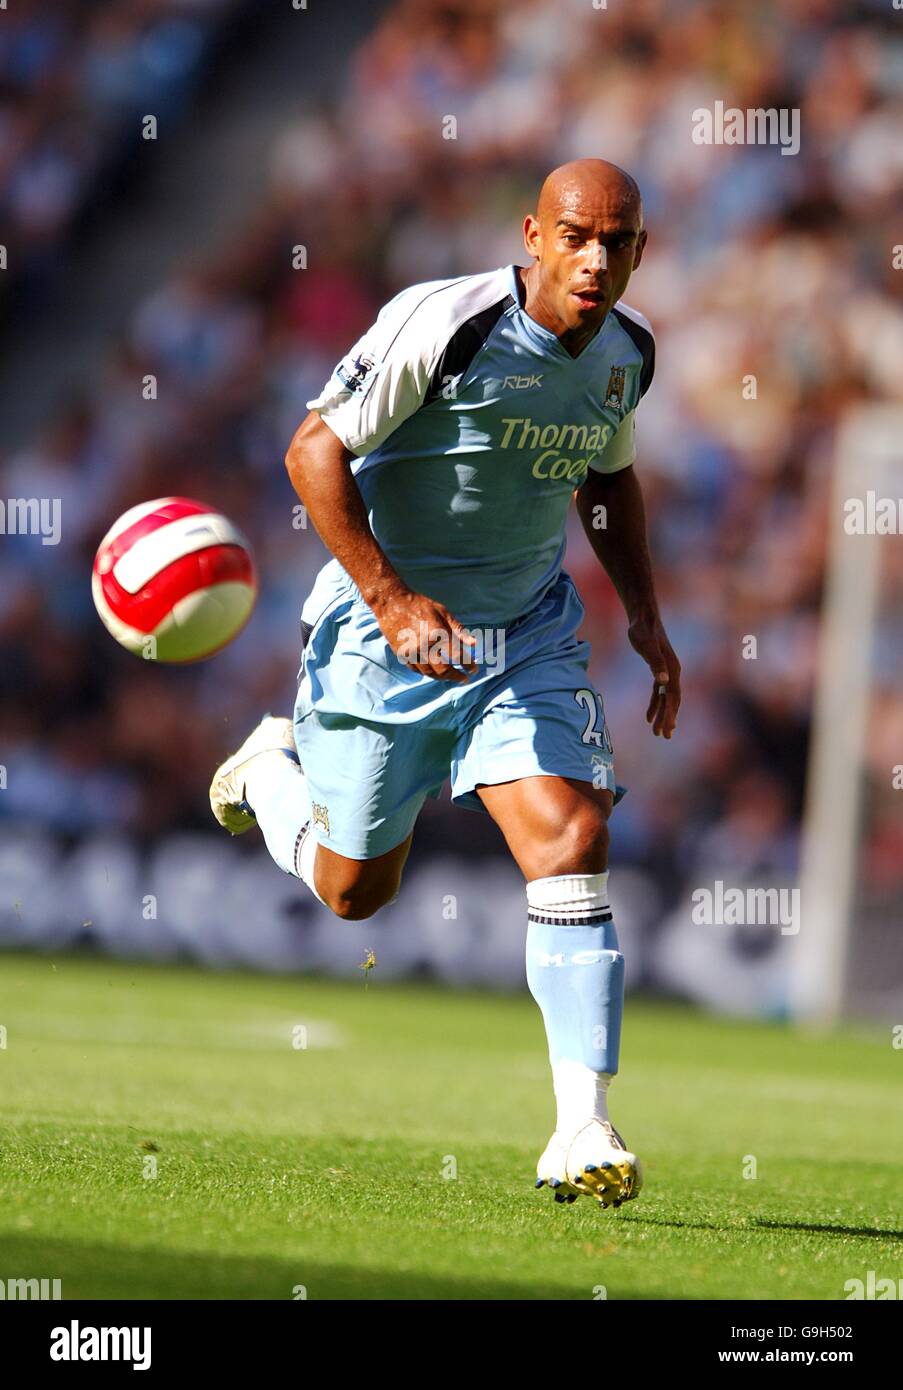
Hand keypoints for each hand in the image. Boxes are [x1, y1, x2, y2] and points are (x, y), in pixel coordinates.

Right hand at [371, 586, 477, 682]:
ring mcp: (411, 652)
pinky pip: (417, 670)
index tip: (474, 669)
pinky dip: (428, 673)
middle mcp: (424, 645)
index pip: (458, 656)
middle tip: (464, 679)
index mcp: (437, 633)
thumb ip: (458, 630)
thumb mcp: (443, 612)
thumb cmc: (420, 605)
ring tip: (451, 677)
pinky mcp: (402, 655)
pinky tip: (435, 673)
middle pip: (444, 670)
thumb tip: (474, 643)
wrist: (391, 603)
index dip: (468, 665)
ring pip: (430, 673)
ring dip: (443, 678)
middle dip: (457, 677)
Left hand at [628, 614, 680, 737]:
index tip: (667, 729)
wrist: (643, 617)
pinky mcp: (658, 669)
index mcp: (672, 670)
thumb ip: (655, 664)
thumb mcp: (647, 647)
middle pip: (672, 701)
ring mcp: (666, 671)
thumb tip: (663, 682)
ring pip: (666, 698)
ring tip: (656, 731)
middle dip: (668, 719)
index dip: (670, 714)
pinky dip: (655, 704)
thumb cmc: (643, 631)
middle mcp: (673, 672)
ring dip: (662, 714)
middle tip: (664, 736)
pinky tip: (648, 716)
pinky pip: (659, 692)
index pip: (673, 698)